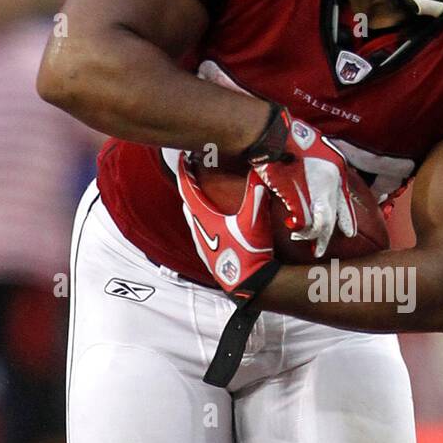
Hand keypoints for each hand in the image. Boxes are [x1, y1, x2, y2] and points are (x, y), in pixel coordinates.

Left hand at [176, 154, 276, 300]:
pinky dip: (203, 220)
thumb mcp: (254, 219)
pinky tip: (214, 223)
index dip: (184, 171)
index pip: (187, 188)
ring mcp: (202, 245)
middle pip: (188, 202)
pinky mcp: (210, 256)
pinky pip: (202, 231)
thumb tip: (260, 169)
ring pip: (194, 219)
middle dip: (190, 186)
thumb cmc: (249, 252)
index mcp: (203, 218)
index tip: (182, 157)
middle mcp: (198, 230)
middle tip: (194, 173)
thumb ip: (256, 193)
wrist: (250, 284)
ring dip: (196, 205)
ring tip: (202, 195)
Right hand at [245, 107, 355, 257]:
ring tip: (307, 245)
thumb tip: (315, 175)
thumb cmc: (291, 135)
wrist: (275, 134)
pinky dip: (297, 227)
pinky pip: (302, 221)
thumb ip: (320, 164)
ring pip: (319, 224)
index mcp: (337, 171)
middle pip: (331, 218)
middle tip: (321, 251)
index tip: (349, 233)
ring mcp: (315, 191)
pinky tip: (292, 227)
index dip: (346, 218)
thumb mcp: (317, 146)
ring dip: (312, 236)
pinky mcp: (297, 197)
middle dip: (326, 237)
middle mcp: (330, 183)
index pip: (344, 201)